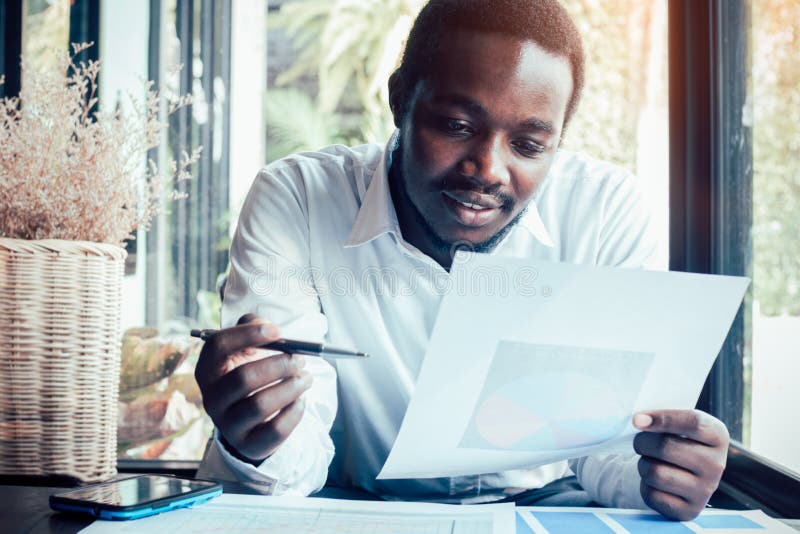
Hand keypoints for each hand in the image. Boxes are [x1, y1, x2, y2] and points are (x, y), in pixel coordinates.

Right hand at [194, 314, 312, 463]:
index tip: (278, 330)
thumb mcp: (245, 349)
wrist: (248, 422)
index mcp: (208, 370)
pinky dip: (294, 412)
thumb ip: (253, 327)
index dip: (249, 334)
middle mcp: (212, 399)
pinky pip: (274, 430)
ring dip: (290, 388)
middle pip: (243, 378)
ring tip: (306, 378)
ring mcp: (228, 425)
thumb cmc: (249, 375)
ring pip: (260, 405)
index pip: (219, 346)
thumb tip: (269, 328)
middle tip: (300, 360)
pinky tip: (301, 400)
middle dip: (278, 365)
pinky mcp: (248, 444)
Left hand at [633, 409, 728, 520]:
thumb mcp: (680, 425)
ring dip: (642, 465)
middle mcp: (716, 465)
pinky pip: (651, 495)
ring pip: (654, 472)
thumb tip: (640, 420)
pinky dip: (645, 487)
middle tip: (641, 443)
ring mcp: (704, 490)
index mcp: (718, 436)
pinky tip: (655, 483)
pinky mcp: (689, 511)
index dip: (662, 418)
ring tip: (650, 463)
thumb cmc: (678, 442)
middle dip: (642, 442)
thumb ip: (664, 418)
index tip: (637, 420)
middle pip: (665, 447)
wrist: (686, 476)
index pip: (693, 423)